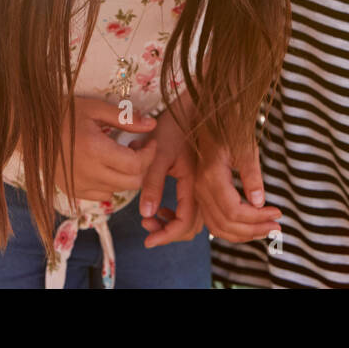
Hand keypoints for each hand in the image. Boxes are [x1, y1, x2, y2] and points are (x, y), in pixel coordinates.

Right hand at [57, 96, 157, 201]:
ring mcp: (80, 185)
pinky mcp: (73, 191)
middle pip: (132, 183)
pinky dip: (111, 184)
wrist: (30, 130)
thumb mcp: (94, 108)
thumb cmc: (63, 113)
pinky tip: (105, 166)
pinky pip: (103, 196)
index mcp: (95, 149)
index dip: (149, 155)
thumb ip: (125, 118)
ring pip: (119, 191)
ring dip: (127, 176)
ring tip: (120, 156)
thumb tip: (152, 125)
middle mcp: (88, 173)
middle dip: (142, 167)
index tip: (149, 142)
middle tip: (136, 149)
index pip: (136, 165)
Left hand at [136, 105, 203, 247]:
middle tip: (147, 228)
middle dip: (168, 233)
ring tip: (150, 219)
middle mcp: (202, 187)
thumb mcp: (159, 153)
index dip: (167, 235)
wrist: (189, 106)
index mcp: (195, 182)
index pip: (185, 222)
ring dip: (172, 225)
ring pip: (192, 219)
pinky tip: (162, 209)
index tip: (148, 241)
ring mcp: (201, 185)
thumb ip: (153, 183)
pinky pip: (192, 208)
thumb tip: (147, 213)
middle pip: (191, 226)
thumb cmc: (173, 125)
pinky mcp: (197, 181)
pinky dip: (177, 215)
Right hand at [195, 130, 280, 242]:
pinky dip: (232, 230)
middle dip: (253, 229)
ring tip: (266, 229)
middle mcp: (201, 188)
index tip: (277, 213)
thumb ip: (252, 176)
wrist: (212, 122)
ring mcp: (198, 194)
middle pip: (226, 223)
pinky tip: (250, 227)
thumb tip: (259, 203)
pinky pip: (214, 222)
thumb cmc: (230, 131)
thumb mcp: (246, 148)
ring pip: (218, 228)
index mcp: (211, 176)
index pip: (234, 211)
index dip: (257, 218)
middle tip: (276, 226)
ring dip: (243, 234)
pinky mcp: (201, 196)